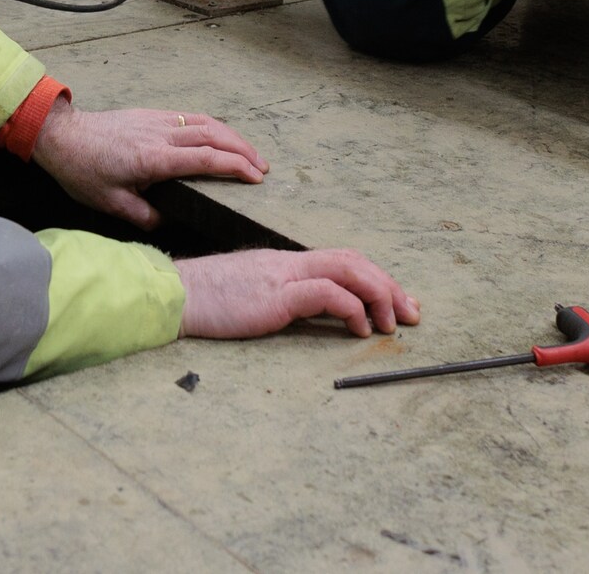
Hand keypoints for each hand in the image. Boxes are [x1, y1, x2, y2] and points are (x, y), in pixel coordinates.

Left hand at [30, 101, 265, 229]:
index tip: (256, 178)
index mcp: (154, 159)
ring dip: (232, 136)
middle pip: (214, 136)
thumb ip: (143, 215)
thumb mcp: (110, 203)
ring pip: (205, 122)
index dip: (236, 167)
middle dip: (244, 151)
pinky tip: (220, 136)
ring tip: (250, 152)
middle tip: (264, 167)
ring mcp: (157, 121)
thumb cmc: (83, 170)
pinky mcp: (150, 115)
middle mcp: (161, 136)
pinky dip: (212, 126)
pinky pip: (189, 117)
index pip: (207, 160)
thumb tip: (167, 222)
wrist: (62, 136)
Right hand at [176, 248, 419, 339]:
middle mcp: (291, 263)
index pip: (343, 260)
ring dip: (380, 295)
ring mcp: (284, 275)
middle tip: (412, 314)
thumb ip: (286, 300)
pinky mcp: (277, 295)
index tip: (398, 303)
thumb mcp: (255, 297)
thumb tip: (318, 315)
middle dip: (390, 286)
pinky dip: (352, 309)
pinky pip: (326, 293)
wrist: (176, 296)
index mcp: (287, 263)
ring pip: (348, 270)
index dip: (377, 279)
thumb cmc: (209, 302)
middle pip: (355, 261)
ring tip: (392, 324)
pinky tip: (360, 329)